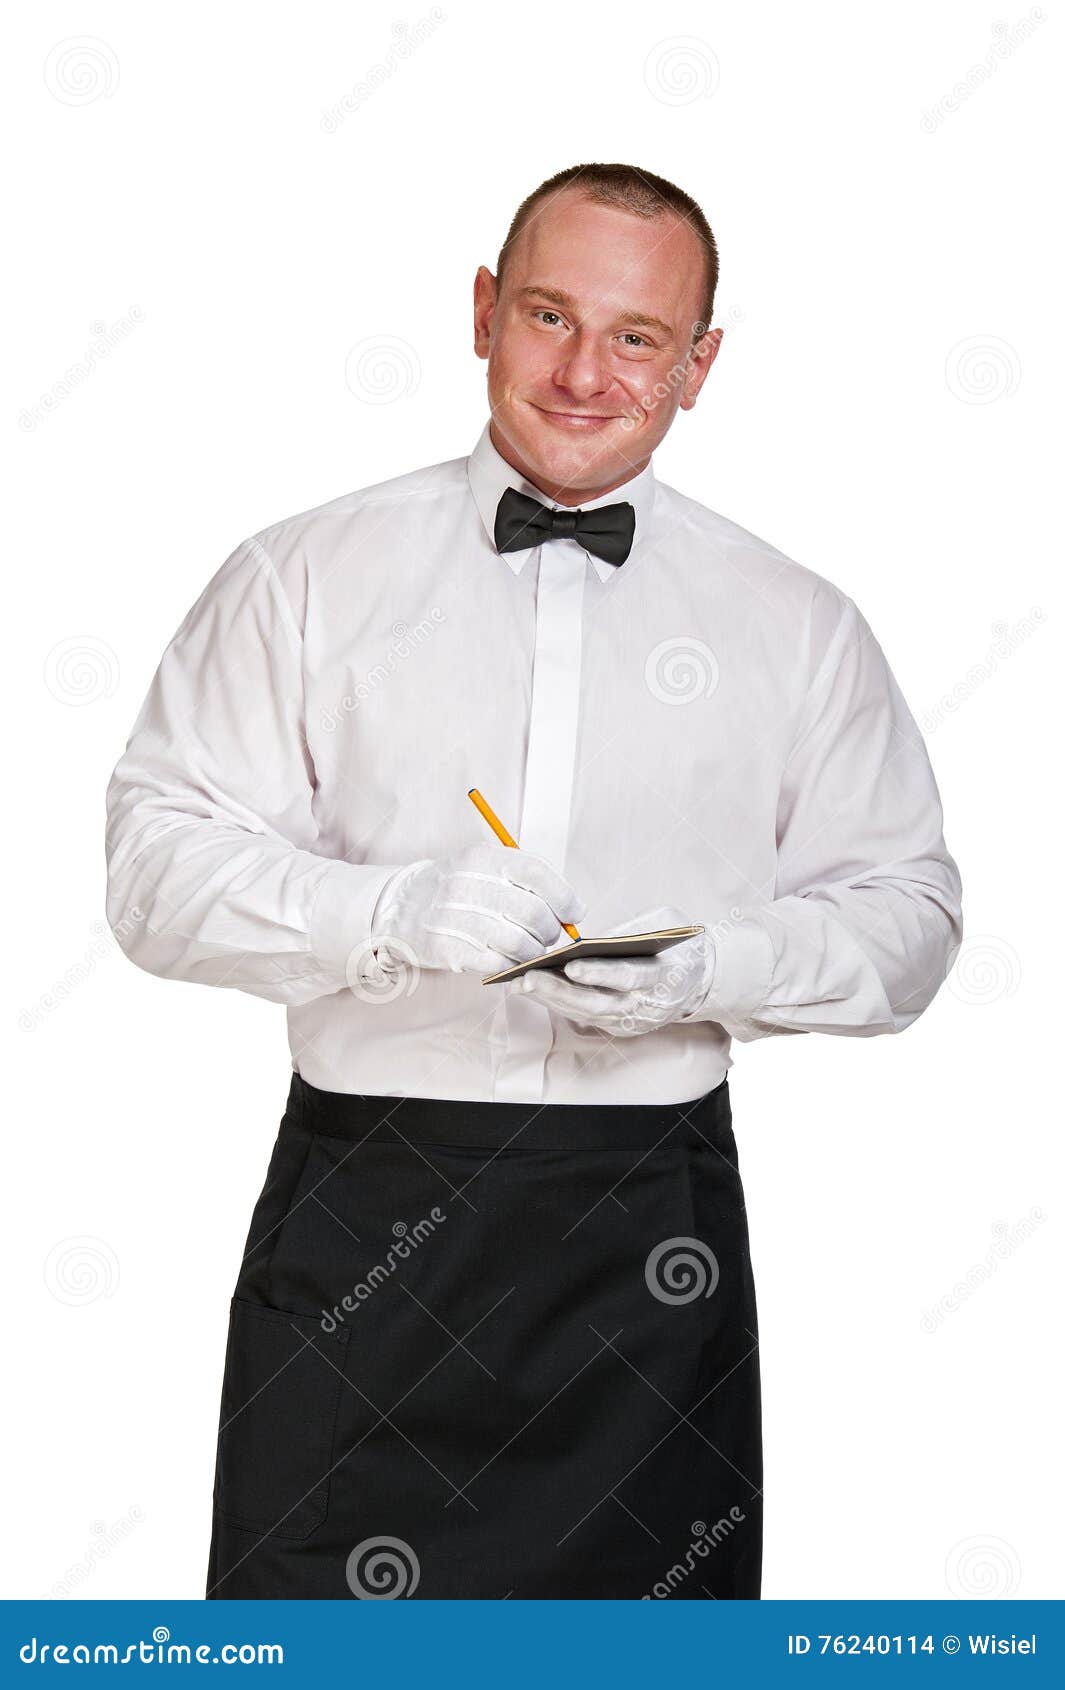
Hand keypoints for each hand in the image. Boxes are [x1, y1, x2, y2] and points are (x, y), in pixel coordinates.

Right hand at [370, 843, 586, 975]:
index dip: (564, 897)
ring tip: (530, 950)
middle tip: (549, 937)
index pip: (537, 874)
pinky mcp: (445, 947)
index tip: (574, 913)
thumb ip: (527, 879)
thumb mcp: (485, 865)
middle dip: (551, 931)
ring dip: (533, 952)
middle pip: (533, 913)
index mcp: (483, 857)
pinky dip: (511, 965)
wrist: (400, 906)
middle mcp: (468, 882)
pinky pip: (496, 963)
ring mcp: (454, 917)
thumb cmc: (457, 887)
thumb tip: (575, 908)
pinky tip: (509, 960)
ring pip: (518, 943)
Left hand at [517, 905, 714, 1036]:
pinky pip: (586, 1018)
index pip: (627, 977)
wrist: (703, 979)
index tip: (569, 964)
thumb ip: (632, 929)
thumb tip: (588, 939)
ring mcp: (634, 1021)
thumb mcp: (666, 922)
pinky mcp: (622, 1028)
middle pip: (598, 1003)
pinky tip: (535, 990)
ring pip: (587, 1014)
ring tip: (519, 982)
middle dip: (560, 991)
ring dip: (551, 1000)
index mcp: (663, 975)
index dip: (598, 973)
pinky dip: (559, 1004)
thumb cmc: (680, 944)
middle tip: (527, 977)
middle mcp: (647, 1005)